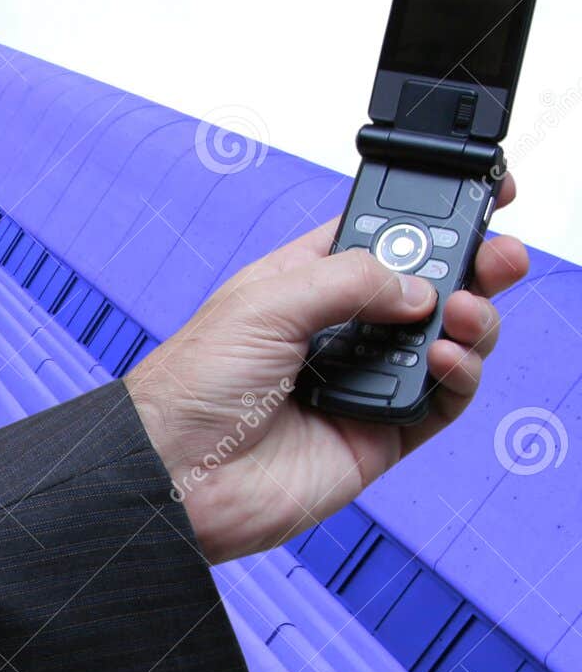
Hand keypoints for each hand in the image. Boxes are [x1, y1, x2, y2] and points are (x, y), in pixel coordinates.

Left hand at [124, 180, 527, 563]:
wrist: (175, 474)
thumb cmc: (191, 387)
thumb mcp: (266, 303)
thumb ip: (351, 279)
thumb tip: (418, 286)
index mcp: (302, 285)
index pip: (380, 240)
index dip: (427, 220)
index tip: (479, 197)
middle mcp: (336, 332)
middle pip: (425, 289)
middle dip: (469, 267)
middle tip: (497, 257)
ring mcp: (359, 384)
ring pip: (444, 342)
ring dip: (470, 320)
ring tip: (464, 311)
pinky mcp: (377, 435)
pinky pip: (440, 401)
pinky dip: (458, 374)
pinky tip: (444, 357)